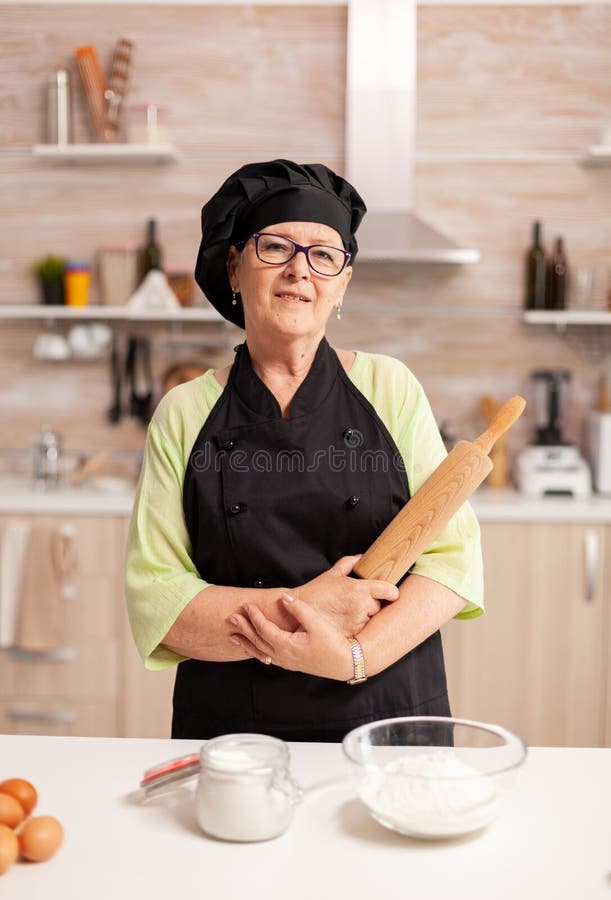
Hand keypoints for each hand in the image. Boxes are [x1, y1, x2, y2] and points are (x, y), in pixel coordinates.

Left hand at [229, 594, 354, 680]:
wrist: (347, 663)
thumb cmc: (333, 644)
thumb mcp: (317, 623)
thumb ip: (299, 609)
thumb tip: (284, 597)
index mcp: (286, 645)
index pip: (264, 629)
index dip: (254, 616)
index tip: (246, 606)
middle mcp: (283, 656)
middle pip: (257, 641)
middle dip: (243, 628)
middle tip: (231, 618)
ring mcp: (287, 662)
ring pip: (260, 652)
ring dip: (247, 643)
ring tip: (234, 637)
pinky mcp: (293, 664)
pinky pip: (269, 658)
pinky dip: (258, 652)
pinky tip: (256, 649)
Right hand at [292, 555, 398, 635]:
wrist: (297, 614)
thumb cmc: (314, 593)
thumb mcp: (331, 575)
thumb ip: (348, 563)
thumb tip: (360, 557)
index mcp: (359, 589)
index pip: (389, 590)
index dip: (391, 592)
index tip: (391, 593)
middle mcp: (361, 606)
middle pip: (380, 606)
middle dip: (373, 604)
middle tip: (360, 603)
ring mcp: (358, 622)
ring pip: (372, 619)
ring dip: (366, 616)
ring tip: (350, 613)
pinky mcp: (352, 635)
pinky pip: (363, 631)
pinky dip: (358, 627)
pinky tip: (347, 623)